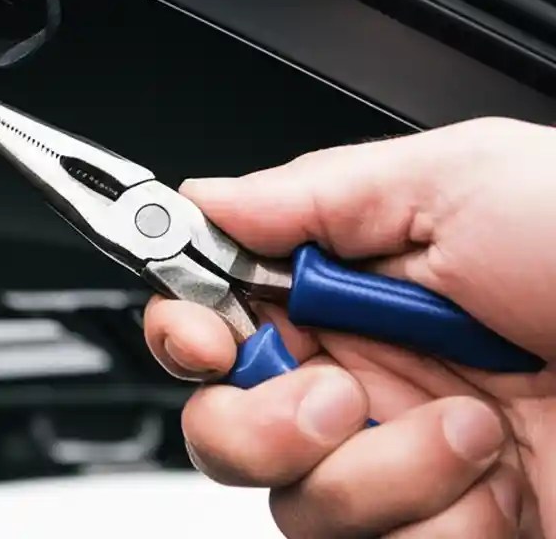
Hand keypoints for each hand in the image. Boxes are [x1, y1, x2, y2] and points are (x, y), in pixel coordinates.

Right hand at [144, 117, 555, 537]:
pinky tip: (499, 487)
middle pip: (226, 428)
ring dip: (384, 470)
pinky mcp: (445, 535)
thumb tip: (203, 201)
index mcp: (360, 294)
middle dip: (258, 423)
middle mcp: (372, 386)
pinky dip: (436, 521)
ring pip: (297, 503)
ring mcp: (408, 472)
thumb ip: (318, 192)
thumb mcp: (468, 183)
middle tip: (335, 394)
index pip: (221, 318)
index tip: (198, 335)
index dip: (186, 330)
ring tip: (476, 428)